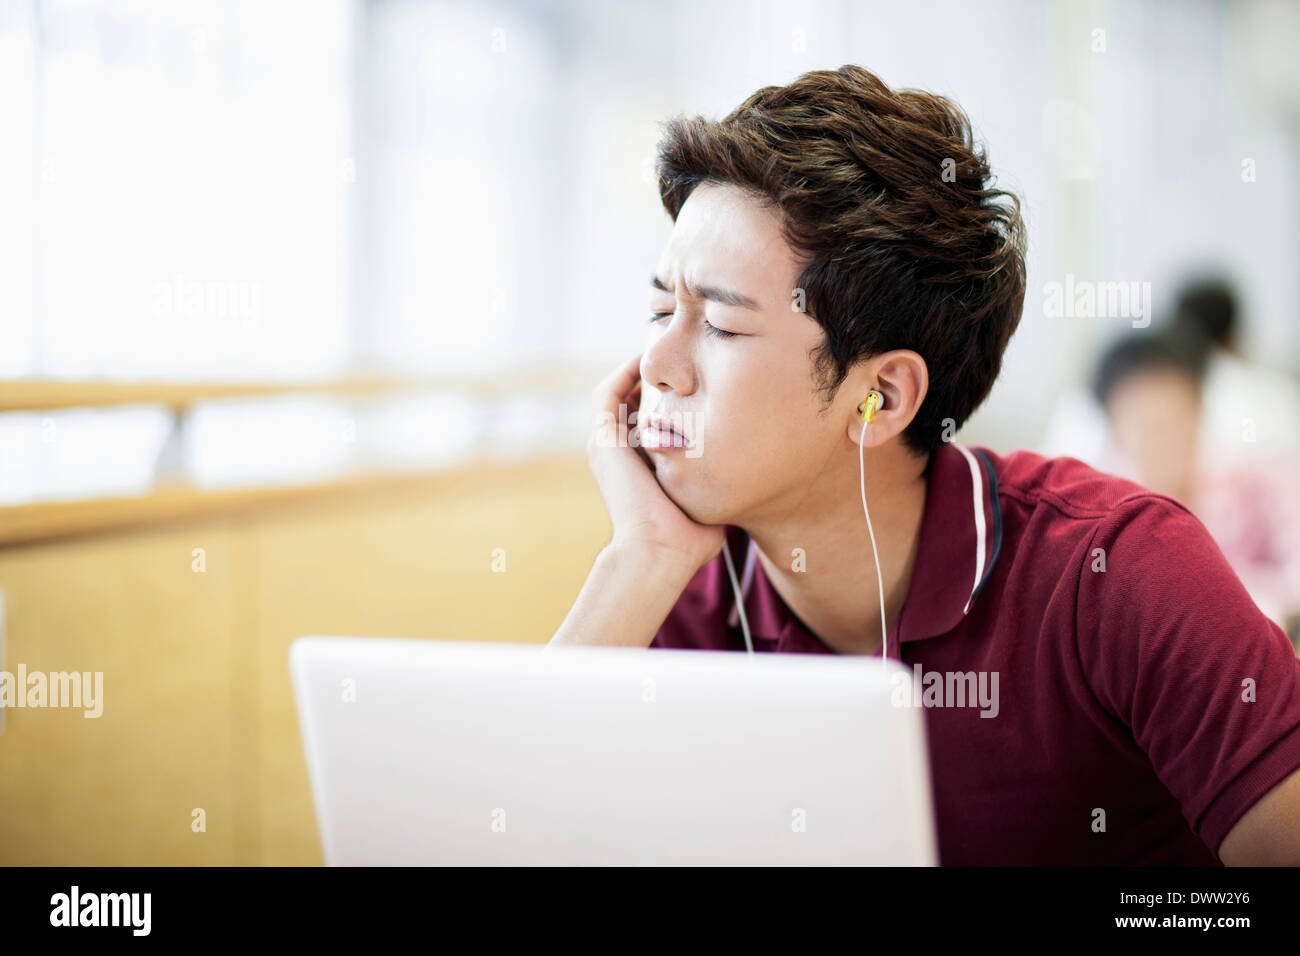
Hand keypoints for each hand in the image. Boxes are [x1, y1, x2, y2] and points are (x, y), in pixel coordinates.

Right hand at [586, 354, 726, 572]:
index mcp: (639, 467)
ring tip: (661, 347)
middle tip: (679, 355)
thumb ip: (717, 484)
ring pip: (616, 393)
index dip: (668, 400)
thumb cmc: (687, 539)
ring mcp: (606, 446)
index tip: (697, 381)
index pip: (648, 422)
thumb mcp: (706, 500)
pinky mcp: (603, 440)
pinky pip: (609, 393)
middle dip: (652, 378)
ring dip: (636, 369)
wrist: (659, 552)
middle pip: (630, 402)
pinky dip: (624, 373)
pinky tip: (648, 358)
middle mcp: (618, 454)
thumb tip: (744, 477)